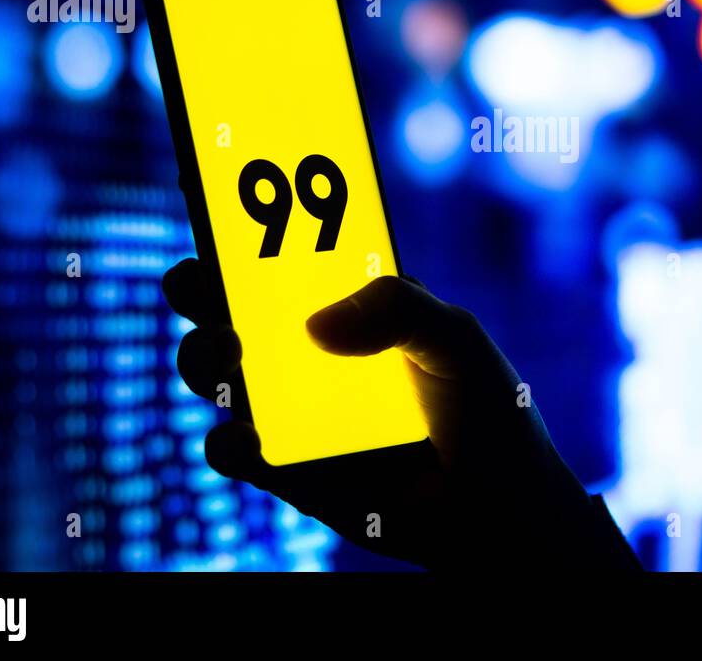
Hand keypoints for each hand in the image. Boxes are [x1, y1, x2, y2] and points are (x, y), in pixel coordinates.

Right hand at [162, 259, 605, 568]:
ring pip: (216, 372)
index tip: (209, 188)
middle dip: (201, 285)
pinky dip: (228, 441)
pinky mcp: (289, 470)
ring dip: (202, 357)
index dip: (244, 220)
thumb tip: (314, 325)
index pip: (286, 251)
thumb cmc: (487, 412)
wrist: (501, 513)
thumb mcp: (455, 338)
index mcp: (351, 302)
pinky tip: (247, 436)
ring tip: (226, 352)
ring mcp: (294, 408)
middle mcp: (311, 349)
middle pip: (230, 304)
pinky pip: (236, 450)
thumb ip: (398, 309)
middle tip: (205, 282)